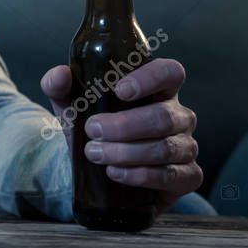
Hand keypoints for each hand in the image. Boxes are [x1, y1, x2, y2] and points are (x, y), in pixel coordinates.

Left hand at [41, 58, 202, 211]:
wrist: (96, 173)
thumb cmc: (93, 130)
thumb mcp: (71, 107)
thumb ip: (59, 86)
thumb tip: (60, 74)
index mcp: (157, 89)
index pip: (169, 72)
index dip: (150, 78)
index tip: (120, 90)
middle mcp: (178, 115)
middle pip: (164, 116)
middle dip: (125, 125)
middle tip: (92, 131)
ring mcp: (186, 145)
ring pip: (165, 147)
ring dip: (127, 152)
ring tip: (96, 154)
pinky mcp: (188, 175)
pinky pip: (172, 175)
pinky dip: (140, 175)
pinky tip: (115, 173)